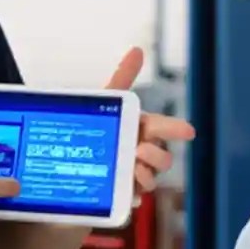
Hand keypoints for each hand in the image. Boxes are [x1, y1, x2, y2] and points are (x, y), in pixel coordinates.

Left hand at [105, 47, 195, 194]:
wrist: (61, 166)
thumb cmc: (91, 132)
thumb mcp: (103, 104)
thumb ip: (122, 78)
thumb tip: (138, 50)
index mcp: (138, 130)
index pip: (161, 128)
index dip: (175, 128)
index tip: (188, 131)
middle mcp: (138, 154)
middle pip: (162, 157)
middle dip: (158, 154)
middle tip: (142, 149)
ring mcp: (131, 177)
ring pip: (151, 179)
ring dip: (148, 174)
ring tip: (134, 168)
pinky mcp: (120, 198)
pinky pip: (134, 198)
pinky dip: (135, 195)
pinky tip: (129, 193)